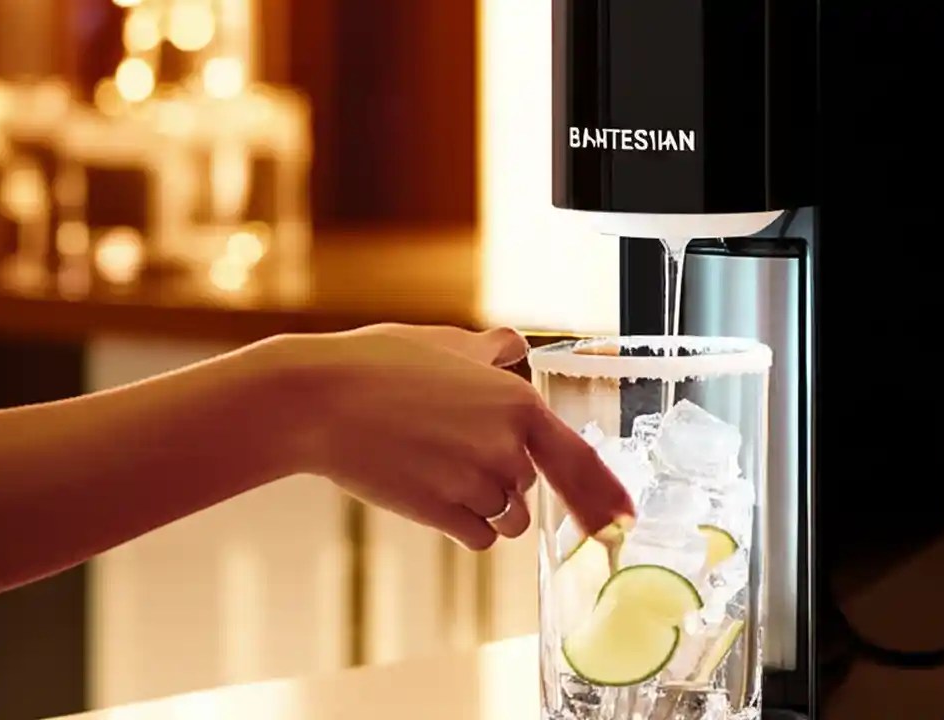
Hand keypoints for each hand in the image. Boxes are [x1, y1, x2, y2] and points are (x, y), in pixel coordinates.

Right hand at [259, 324, 633, 549]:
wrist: (319, 401)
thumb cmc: (377, 365)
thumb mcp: (446, 342)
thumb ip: (492, 351)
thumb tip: (515, 348)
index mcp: (517, 405)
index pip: (579, 460)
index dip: (605, 496)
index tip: (623, 521)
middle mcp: (506, 449)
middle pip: (531, 485)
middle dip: (504, 473)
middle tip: (449, 441)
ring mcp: (475, 486)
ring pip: (507, 516)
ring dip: (486, 503)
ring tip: (436, 466)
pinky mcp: (442, 515)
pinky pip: (480, 537)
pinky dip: (465, 525)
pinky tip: (431, 492)